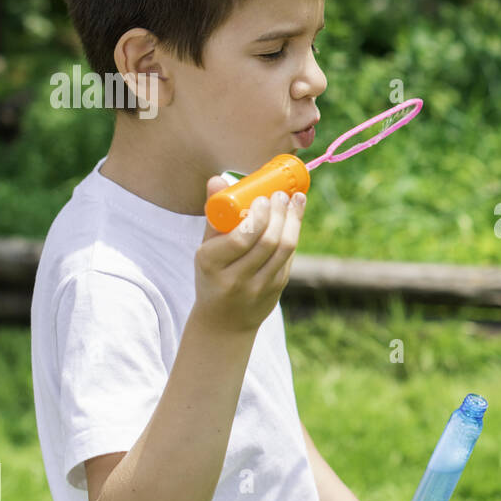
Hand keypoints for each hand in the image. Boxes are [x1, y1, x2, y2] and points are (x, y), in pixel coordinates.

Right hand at [194, 175, 305, 332]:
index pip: (241, 238)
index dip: (258, 216)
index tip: (263, 198)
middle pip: (267, 242)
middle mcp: (236, 279)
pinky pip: (289, 257)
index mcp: (212, 264)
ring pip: (284, 249)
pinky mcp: (276, 289)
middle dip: (279, 213)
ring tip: (294, 200)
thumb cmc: (213, 274)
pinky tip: (295, 218)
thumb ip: (215, 215)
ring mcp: (259, 287)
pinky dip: (294, 234)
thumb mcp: (206, 248)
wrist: (223, 321)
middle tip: (281, 195)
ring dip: (292, 221)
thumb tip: (218, 179)